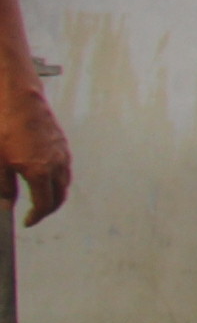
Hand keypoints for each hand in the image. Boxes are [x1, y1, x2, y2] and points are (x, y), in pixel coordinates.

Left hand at [0, 85, 67, 224]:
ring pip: (65, 182)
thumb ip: (5, 187)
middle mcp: (56, 165)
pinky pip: (65, 168)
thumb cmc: (6, 128)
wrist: (19, 101)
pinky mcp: (62, 144)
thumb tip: (7, 204)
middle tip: (36, 214)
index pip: (44, 204)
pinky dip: (58, 179)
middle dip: (48, 209)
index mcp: (40, 173)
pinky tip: (46, 175)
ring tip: (43, 197)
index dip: (36, 216)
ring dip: (56, 194)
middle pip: (59, 196)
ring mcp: (62, 154)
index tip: (27, 221)